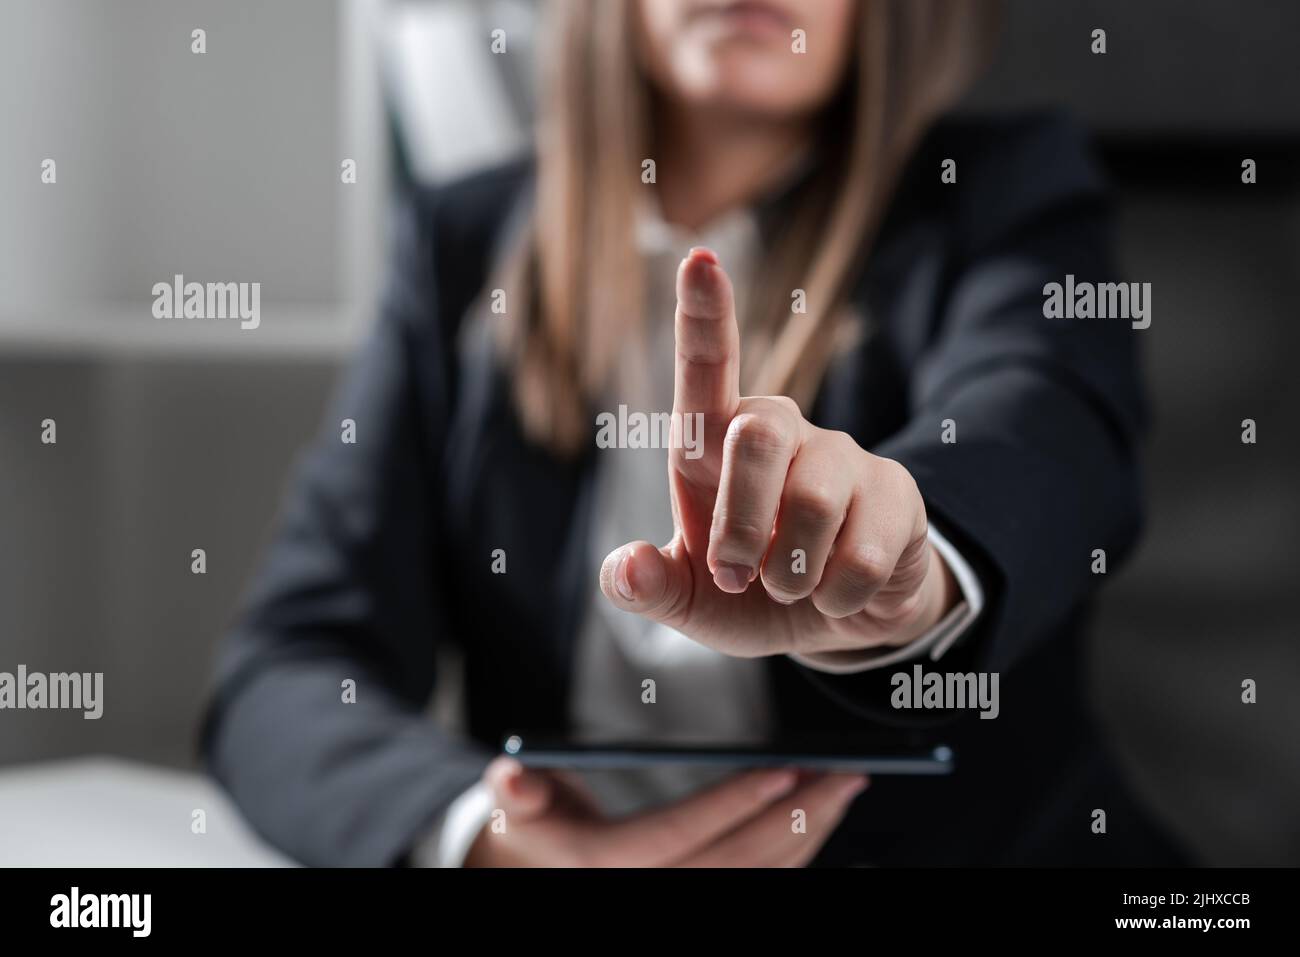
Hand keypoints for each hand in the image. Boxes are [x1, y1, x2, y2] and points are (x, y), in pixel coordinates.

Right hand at [463, 757, 867, 866]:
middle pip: (740, 862)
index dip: (734, 803)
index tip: (784, 770)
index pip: (682, 834)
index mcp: (609, 864)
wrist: (537, 879)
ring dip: (810, 834)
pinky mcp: (702, 900)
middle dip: (798, 817)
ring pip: (761, 878)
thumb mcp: (518, 811)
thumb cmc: (535, 832)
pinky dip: (798, 855)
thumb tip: (508, 778)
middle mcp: (653, 891)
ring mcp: (682, 901)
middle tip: (845, 774)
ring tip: (845, 789)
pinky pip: (761, 885)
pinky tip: (822, 822)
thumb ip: (519, 793)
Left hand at [599, 247, 956, 659]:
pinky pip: (863, 553)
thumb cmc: (750, 592)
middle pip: (758, 437)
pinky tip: (837, 593)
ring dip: (790, 571)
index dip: (704, 314)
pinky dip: (836, 596)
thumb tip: (623, 570)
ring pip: (813, 502)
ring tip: (789, 587)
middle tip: (736, 575)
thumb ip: (650, 585)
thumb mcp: (690, 600)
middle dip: (740, 522)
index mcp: (716, 444)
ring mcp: (843, 457)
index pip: (708, 367)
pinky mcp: (896, 493)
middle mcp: (781, 432)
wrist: (835, 621)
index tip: (698, 259)